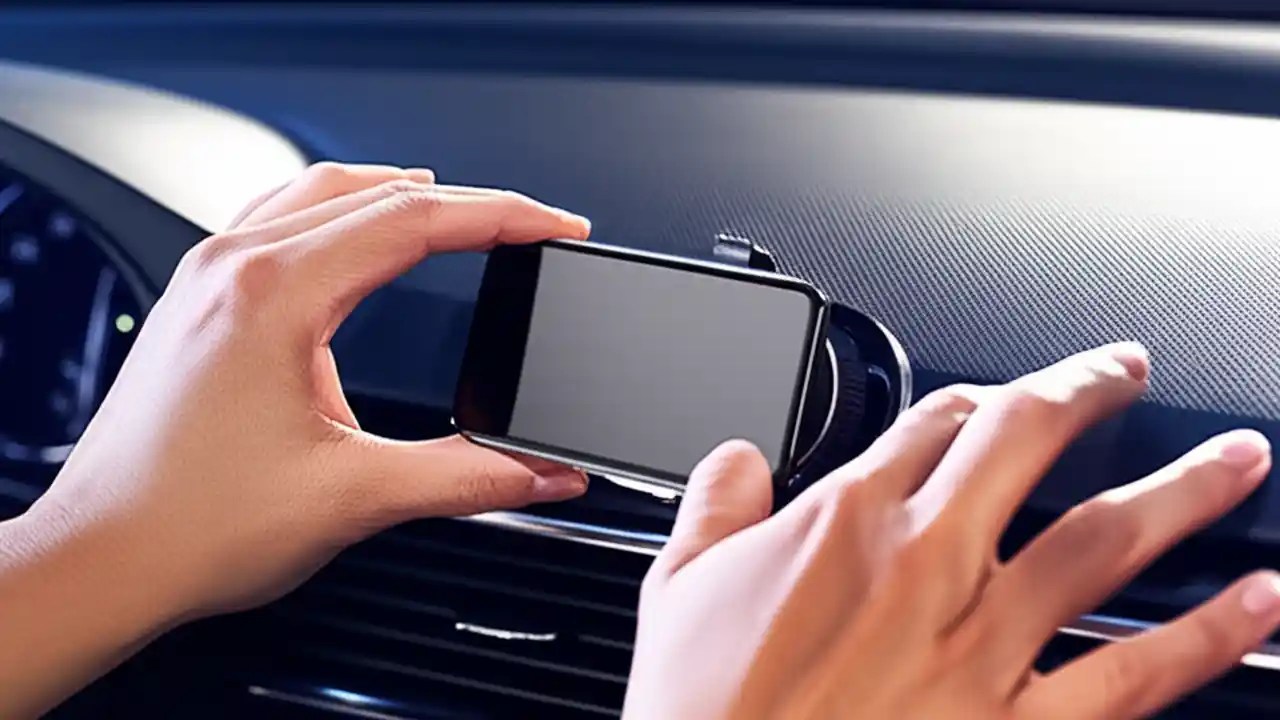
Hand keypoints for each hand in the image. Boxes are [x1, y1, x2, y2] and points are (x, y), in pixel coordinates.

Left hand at [0, 162, 591, 717]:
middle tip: (528, 226)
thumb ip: (469, 478)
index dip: (502, 216)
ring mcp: (208, 279)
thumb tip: (545, 470)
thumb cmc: (193, 527)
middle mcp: (235, 268)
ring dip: (398, 195)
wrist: (102, 561)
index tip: (555, 225)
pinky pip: (277, 219)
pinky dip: (338, 214)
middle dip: (467, 205)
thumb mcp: (356, 497)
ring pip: (320, 194)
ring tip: (458, 212)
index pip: (416, 219)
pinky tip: (356, 239)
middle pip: (376, 194)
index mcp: (275, 294)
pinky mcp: (197, 302)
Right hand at [626, 344, 1278, 718]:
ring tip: (1240, 457)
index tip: (996, 397)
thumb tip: (735, 458)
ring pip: (1105, 538)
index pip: (929, 422)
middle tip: (1125, 369)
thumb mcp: (678, 588)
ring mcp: (984, 638)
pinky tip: (1256, 600)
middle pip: (1026, 440)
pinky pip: (1135, 667)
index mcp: (847, 519)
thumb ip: (714, 505)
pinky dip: (1210, 632)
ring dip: (1183, 489)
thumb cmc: (705, 710)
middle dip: (1087, 390)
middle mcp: (929, 560)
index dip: (973, 397)